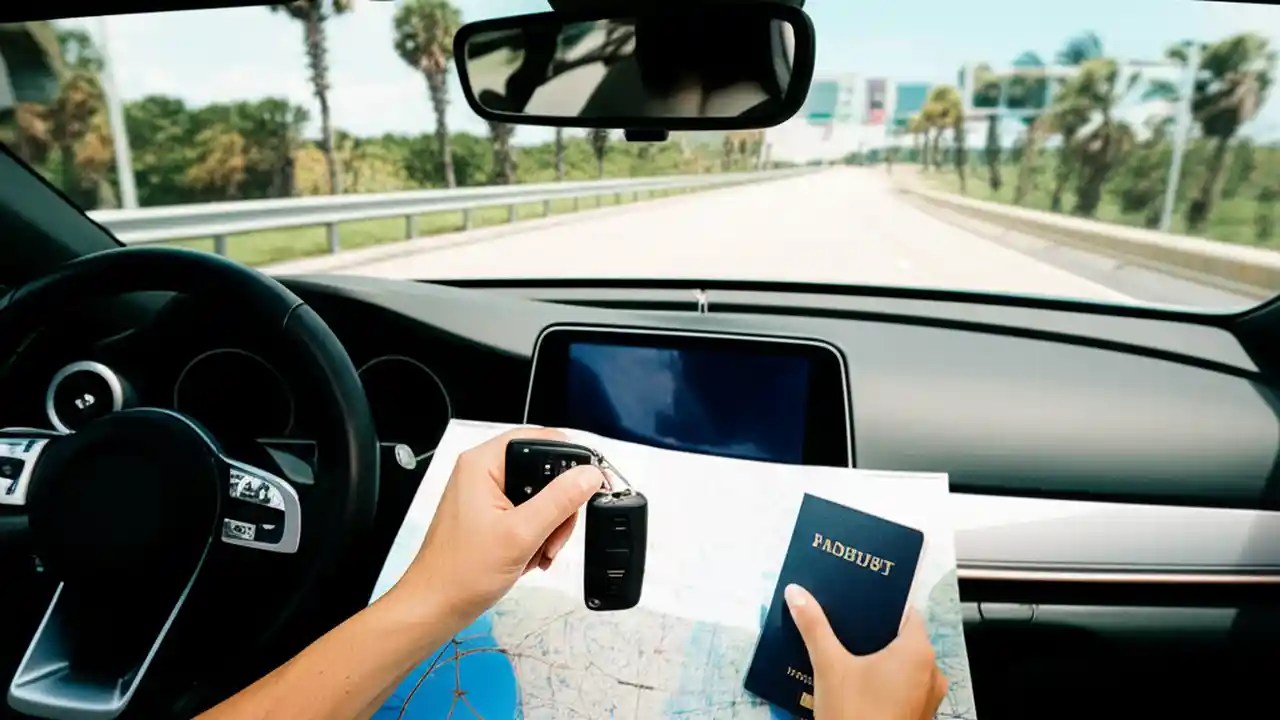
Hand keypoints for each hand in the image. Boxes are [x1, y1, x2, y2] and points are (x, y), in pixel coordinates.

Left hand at [390, 427, 603, 628]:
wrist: (434, 607)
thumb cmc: (465, 572)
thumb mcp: (522, 533)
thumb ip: (560, 500)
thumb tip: (591, 473)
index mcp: (484, 463)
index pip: (540, 439)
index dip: (569, 459)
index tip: (587, 488)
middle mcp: (483, 471)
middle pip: (543, 470)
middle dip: (559, 505)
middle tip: (556, 536)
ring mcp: (485, 494)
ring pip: (539, 495)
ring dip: (550, 525)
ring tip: (542, 553)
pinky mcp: (489, 515)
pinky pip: (526, 513)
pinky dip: (536, 534)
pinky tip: (533, 556)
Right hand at [786, 584, 946, 719]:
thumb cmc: (853, 713)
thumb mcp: (829, 667)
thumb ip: (814, 626)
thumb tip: (795, 591)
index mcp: (918, 652)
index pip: (906, 612)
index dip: (881, 604)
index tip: (856, 597)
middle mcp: (931, 673)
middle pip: (902, 639)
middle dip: (872, 631)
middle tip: (841, 622)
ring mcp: (927, 700)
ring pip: (902, 667)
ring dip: (876, 659)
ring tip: (842, 650)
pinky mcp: (918, 719)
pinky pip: (902, 689)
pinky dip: (882, 682)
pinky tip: (854, 681)